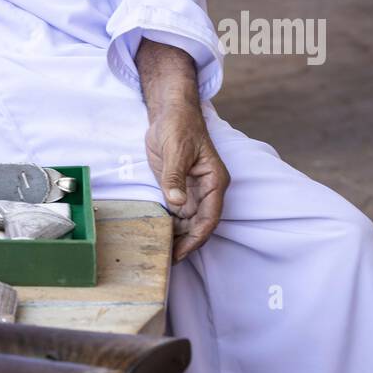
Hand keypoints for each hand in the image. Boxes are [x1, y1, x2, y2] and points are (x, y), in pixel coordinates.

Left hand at [144, 102, 229, 261]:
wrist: (169, 112)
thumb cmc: (179, 125)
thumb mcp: (176, 149)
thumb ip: (175, 176)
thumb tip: (176, 203)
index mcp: (214, 181)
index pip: (209, 217)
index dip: (196, 238)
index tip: (182, 253)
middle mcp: (207, 190)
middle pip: (199, 224)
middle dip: (186, 243)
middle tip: (167, 260)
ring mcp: (193, 191)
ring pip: (188, 222)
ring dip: (177, 237)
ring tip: (161, 253)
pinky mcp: (178, 188)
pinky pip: (177, 213)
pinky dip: (170, 226)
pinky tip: (158, 236)